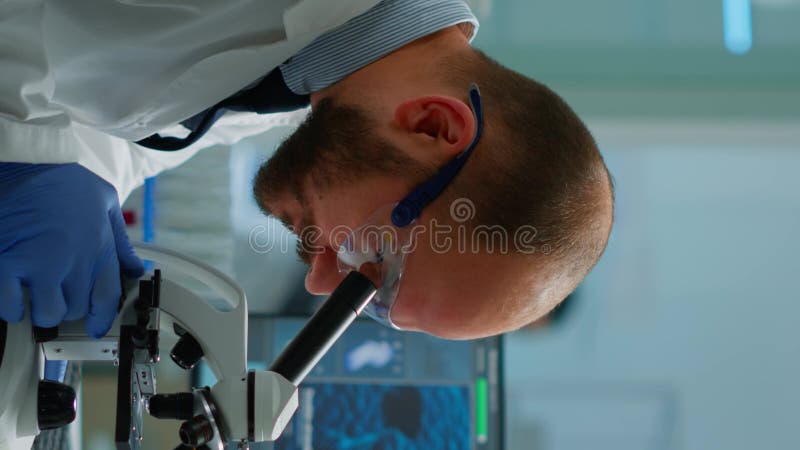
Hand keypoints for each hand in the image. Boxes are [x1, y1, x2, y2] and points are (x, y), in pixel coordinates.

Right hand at [0, 163, 143, 336]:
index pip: (108, 298)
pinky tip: (11, 293)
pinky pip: (10, 304)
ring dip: (40, 309)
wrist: (30, 159)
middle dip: (68, 307)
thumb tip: (136, 268)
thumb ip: (121, 242)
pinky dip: (10, 305)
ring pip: (46, 312)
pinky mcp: (9, 261)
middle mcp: (75, 260)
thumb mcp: (107, 204)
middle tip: (57, 295)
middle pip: (76, 309)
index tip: (96, 325)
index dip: (102, 318)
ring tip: (35, 293)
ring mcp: (41, 263)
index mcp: (100, 249)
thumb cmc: (65, 180)